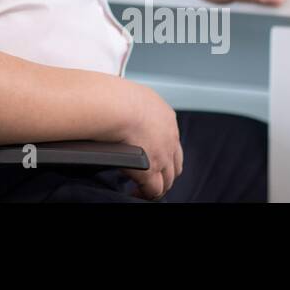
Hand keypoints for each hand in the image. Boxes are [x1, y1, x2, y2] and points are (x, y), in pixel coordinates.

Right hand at [118, 79, 181, 199]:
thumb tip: (118, 108)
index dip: (163, 152)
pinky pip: (153, 190)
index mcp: (165, 117)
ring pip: (167, 180)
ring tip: (142, 190)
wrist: (115, 105)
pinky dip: (145, 194)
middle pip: (175, 164)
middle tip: (152, 177)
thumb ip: (133, 105)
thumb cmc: (114, 95)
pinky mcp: (150, 170)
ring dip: (157, 186)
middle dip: (165, 173)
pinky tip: (134, 192)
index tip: (152, 155)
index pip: (171, 141)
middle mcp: (169, 138)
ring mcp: (162, 156)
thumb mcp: (131, 95)